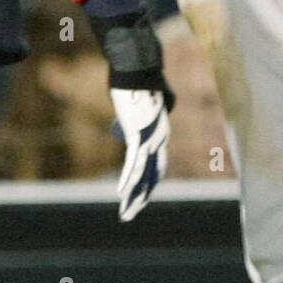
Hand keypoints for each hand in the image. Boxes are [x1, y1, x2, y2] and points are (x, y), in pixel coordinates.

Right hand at [111, 88, 170, 221]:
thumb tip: (131, 119)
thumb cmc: (135, 83)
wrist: (135, 69)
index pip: (157, 165)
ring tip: (126, 213)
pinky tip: (121, 192)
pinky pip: (133, 162)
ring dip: (134, 196)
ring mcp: (150, 137)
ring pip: (143, 174)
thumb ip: (138, 115)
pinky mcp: (138, 135)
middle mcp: (160, 138)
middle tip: (131, 214)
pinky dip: (127, 179)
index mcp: (161, 132)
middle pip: (152, 174)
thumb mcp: (138, 103)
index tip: (141, 197)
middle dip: (141, 197)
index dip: (149, 183)